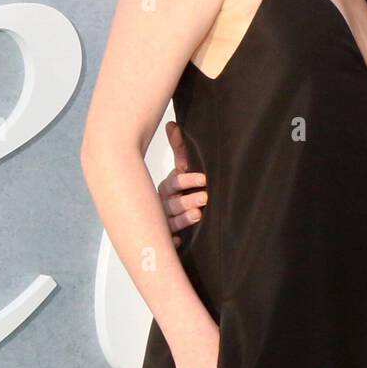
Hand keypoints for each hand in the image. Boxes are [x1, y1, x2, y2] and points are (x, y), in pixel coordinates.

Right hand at [159, 121, 207, 243]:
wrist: (176, 218)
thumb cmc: (181, 191)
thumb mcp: (183, 170)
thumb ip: (180, 149)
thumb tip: (172, 125)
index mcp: (166, 188)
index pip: (173, 183)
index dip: (187, 180)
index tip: (204, 179)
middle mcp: (162, 206)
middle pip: (171, 203)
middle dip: (187, 200)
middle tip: (204, 198)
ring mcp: (164, 224)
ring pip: (171, 221)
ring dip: (182, 219)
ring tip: (197, 215)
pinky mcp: (168, 240)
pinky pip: (167, 242)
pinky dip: (171, 242)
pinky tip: (178, 242)